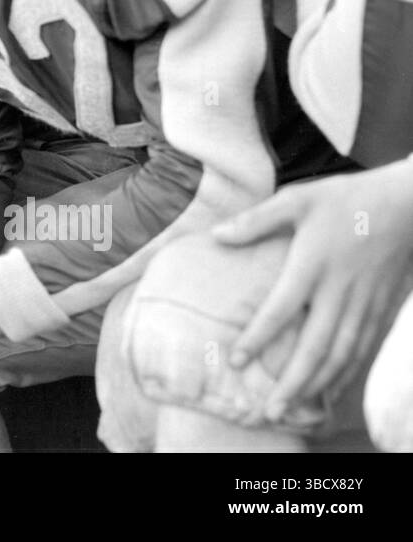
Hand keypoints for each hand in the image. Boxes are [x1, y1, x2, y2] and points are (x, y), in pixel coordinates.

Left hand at [213, 162, 412, 418]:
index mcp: (313, 265)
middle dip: (291, 382)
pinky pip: (362, 350)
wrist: (405, 204)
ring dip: (316, 386)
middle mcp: (339, 292)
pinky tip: (329, 390)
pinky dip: (345, 375)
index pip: (281, 311)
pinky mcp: (380, 309)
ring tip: (293, 408)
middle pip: (315, 347)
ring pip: (341, 356)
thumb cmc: (345, 199)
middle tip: (269, 410)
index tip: (237, 361)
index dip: (259, 339)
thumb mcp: (297, 199)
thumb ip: (256, 221)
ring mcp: (363, 304)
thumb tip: (216, 236)